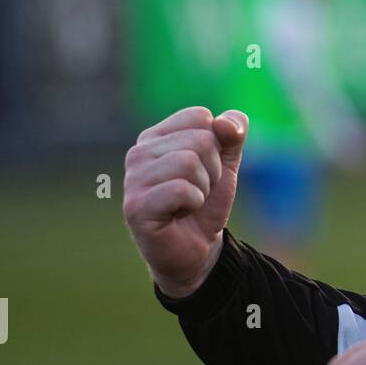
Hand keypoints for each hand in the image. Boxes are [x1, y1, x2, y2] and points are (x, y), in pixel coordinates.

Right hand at [123, 106, 248, 297]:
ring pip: (190, 162)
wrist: (197, 248)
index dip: (216, 145)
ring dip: (203, 188)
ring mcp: (133, 179)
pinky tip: (179, 214)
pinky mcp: (136, 206)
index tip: (204, 169)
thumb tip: (225, 123)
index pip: (200, 117)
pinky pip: (182, 189)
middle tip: (197, 191)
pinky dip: (193, 203)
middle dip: (213, 170)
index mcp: (156, 136)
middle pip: (200, 140)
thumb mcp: (226, 162)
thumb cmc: (206, 202)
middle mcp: (138, 152)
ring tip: (189, 203)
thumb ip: (233, 133)